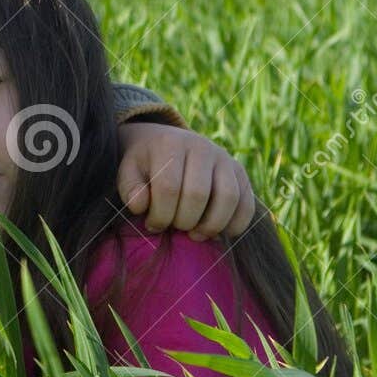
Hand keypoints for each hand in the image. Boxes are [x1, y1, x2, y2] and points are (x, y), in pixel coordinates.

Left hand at [117, 122, 255, 240]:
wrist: (165, 141)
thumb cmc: (145, 164)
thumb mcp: (129, 172)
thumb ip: (130, 188)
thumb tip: (141, 206)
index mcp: (170, 145)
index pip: (169, 187)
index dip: (160, 214)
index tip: (153, 225)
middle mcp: (201, 147)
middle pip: (198, 194)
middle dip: (184, 221)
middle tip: (174, 229)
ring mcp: (224, 158)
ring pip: (228, 197)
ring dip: (211, 225)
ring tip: (195, 235)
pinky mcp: (240, 172)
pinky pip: (247, 202)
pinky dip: (236, 224)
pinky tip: (218, 234)